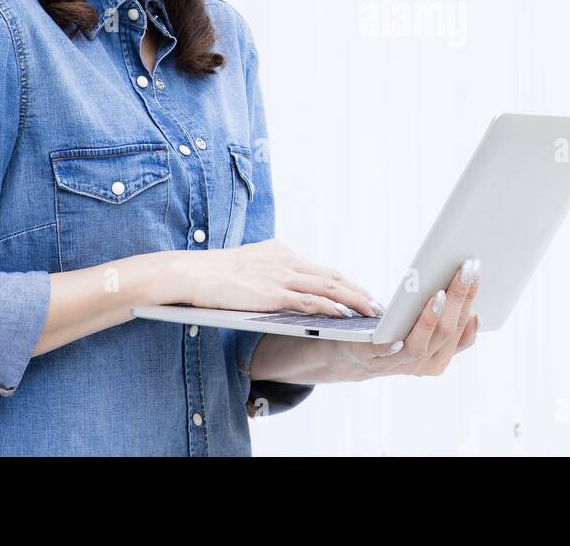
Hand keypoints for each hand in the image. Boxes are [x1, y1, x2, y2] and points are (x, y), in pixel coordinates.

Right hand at [170, 239, 379, 317]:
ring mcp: (280, 278)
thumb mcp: (250, 265)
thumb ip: (270, 272)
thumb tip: (283, 287)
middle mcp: (286, 262)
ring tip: (370, 312)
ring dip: (352, 300)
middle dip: (357, 291)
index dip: (345, 283)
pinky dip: (329, 308)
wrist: (193, 272)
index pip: (321, 270)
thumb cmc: (215, 273)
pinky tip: (343, 316)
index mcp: (281, 253)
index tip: (361, 293)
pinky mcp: (272, 294)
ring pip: (327, 288)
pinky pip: (308, 301)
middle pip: (331, 277)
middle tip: (376, 305)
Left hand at [330, 257, 481, 379]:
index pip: (462, 333)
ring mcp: (397, 363)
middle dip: (459, 299)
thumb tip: (469, 300)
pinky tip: (401, 329)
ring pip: (421, 344)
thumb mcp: (422, 331)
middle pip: (446, 333)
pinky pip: (386, 351)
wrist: (349, 355)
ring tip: (440, 293)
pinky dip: (396, 342)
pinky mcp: (370, 356)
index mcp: (438, 359)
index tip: (476, 277)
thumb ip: (444, 322)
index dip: (471, 304)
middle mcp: (421, 365)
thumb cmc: (391, 333)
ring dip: (432, 318)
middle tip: (466, 269)